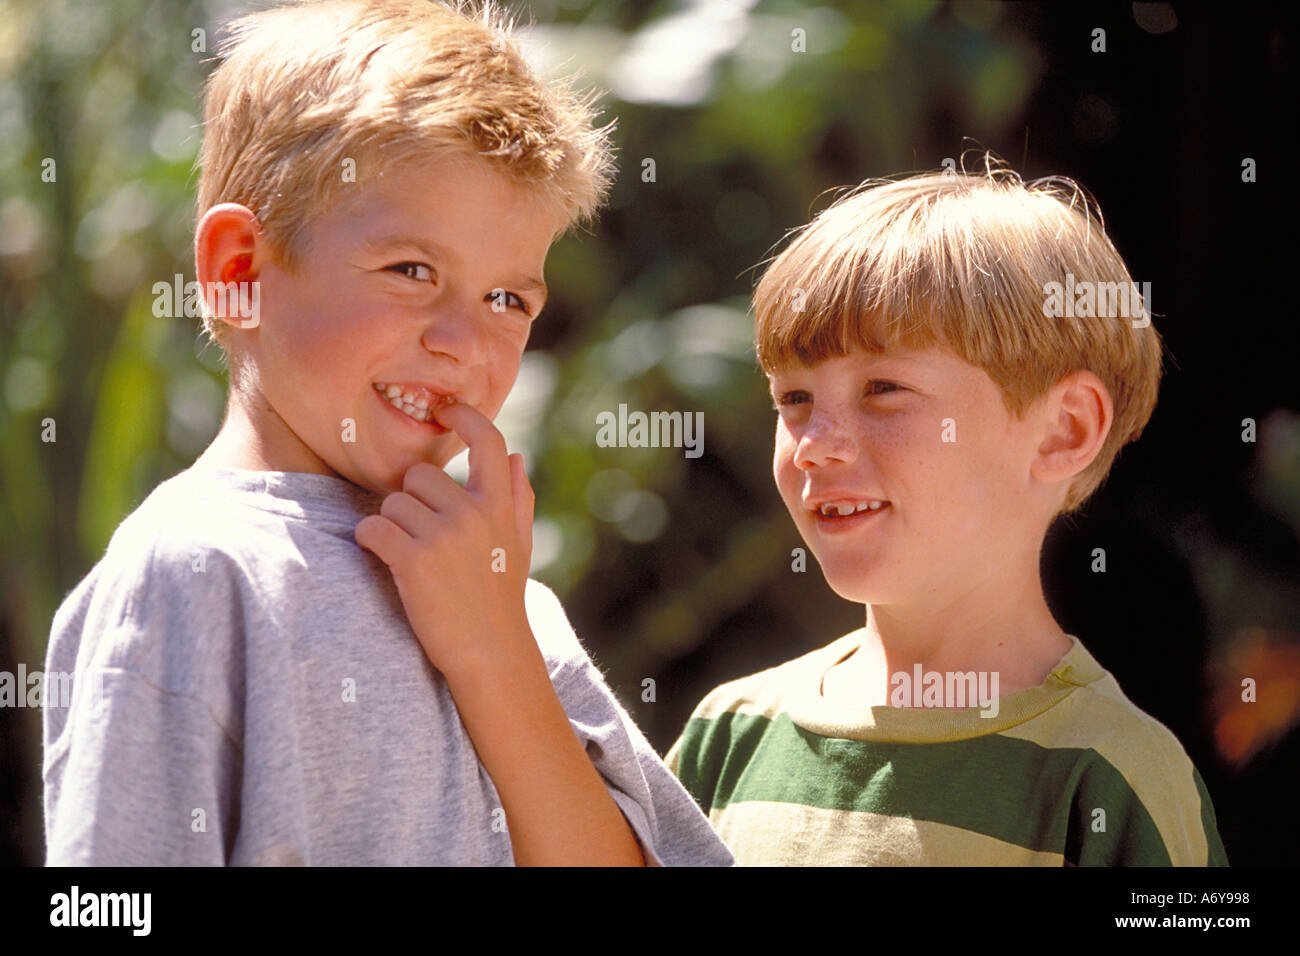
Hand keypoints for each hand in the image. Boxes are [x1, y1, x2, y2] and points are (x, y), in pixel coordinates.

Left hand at [354, 403, 534, 677]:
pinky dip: (369, 541)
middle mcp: (473, 513)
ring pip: (392, 502)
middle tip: (424, 538)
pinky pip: (371, 527)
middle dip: (413, 501)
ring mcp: (442, 535)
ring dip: (392, 525)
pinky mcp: (411, 559)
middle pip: (419, 476)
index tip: (448, 410)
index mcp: (500, 505)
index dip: (466, 418)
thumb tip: (516, 456)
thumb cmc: (501, 599)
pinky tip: (383, 559)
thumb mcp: (519, 546)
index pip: (488, 441)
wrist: (489, 653)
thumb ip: (518, 498)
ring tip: (410, 558)